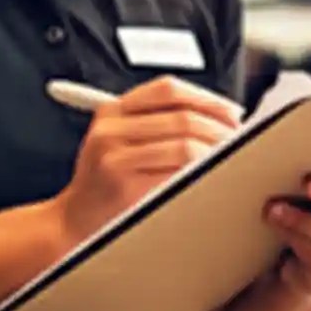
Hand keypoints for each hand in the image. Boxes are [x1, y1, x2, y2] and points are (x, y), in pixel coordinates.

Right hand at [53, 77, 241, 247]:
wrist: (73, 221)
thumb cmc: (105, 183)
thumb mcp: (117, 141)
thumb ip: (154, 124)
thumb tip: (215, 117)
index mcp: (111, 111)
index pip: (166, 89)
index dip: (205, 97)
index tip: (230, 112)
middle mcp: (110, 128)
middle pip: (181, 116)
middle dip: (218, 127)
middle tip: (237, 139)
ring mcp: (114, 155)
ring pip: (183, 144)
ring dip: (214, 151)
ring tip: (228, 158)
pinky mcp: (123, 183)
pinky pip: (175, 172)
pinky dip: (199, 171)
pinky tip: (209, 175)